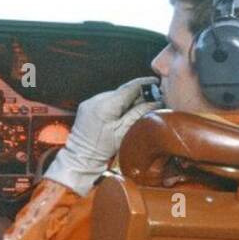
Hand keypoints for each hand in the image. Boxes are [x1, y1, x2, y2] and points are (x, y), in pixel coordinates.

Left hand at [46, 77, 160, 195]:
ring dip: (127, 99)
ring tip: (139, 107)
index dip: (145, 83)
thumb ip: (139, 113)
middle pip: (122, 91)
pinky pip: (106, 100)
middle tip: (153, 97)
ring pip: (115, 95)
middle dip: (138, 93)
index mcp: (105, 105)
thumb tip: (155, 101)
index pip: (129, 87)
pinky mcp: (87, 106)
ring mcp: (90, 102)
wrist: (81, 157)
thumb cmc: (102, 149)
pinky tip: (123, 112)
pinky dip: (117, 103)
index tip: (156, 82)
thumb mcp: (124, 131)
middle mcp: (95, 99)